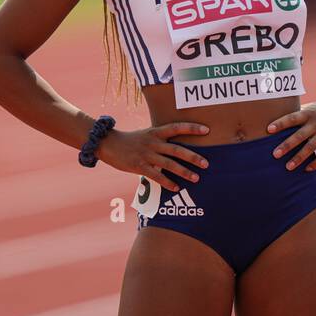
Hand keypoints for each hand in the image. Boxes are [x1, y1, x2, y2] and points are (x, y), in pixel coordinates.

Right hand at [94, 122, 209, 190]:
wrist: (108, 144)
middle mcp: (153, 142)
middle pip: (176, 149)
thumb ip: (161, 139)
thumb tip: (178, 145)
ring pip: (169, 164)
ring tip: (196, 178)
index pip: (176, 127)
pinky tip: (176, 188)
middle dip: (193, 157)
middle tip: (206, 164)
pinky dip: (167, 182)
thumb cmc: (131, 140)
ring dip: (184, 172)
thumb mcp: (146, 134)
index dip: (191, 128)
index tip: (207, 130)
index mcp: (156, 132)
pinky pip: (156, 176)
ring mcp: (146, 154)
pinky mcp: (139, 166)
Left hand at [266, 91, 315, 170]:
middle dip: (287, 145)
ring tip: (288, 167)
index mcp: (308, 114)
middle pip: (300, 135)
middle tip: (275, 155)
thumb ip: (297, 114)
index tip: (269, 130)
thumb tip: (278, 119)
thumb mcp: (311, 108)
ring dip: (299, 158)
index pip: (292, 118)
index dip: (280, 123)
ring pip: (311, 147)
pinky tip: (307, 169)